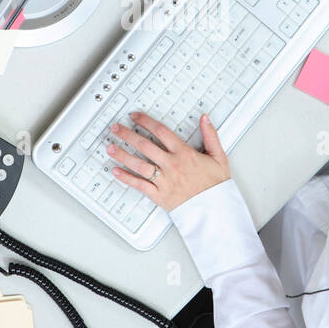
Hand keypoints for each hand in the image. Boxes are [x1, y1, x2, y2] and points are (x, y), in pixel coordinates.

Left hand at [107, 112, 230, 211]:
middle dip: (128, 135)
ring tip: (110, 147)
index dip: (145, 121)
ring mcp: (164, 181)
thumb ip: (210, 135)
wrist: (215, 210)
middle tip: (116, 129)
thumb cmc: (216, 185)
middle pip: (145, 146)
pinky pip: (140, 185)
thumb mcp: (218, 156)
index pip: (161, 132)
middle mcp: (172, 166)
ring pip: (139, 164)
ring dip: (122, 155)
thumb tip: (205, 119)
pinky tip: (116, 171)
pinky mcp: (160, 195)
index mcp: (184, 154)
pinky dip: (126, 178)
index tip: (135, 116)